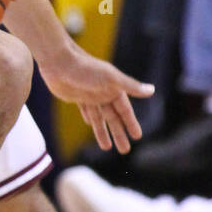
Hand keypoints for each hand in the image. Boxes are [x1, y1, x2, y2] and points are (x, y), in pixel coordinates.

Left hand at [39, 45, 154, 153]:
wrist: (59, 61)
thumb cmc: (86, 68)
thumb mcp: (111, 79)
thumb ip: (130, 86)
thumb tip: (152, 90)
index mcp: (114, 89)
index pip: (125, 111)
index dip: (131, 124)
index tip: (138, 137)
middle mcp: (103, 92)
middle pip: (114, 118)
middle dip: (119, 133)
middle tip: (125, 151)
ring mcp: (89, 95)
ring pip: (99, 118)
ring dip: (103, 132)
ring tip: (108, 148)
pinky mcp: (76, 96)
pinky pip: (86, 110)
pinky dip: (89, 118)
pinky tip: (90, 124)